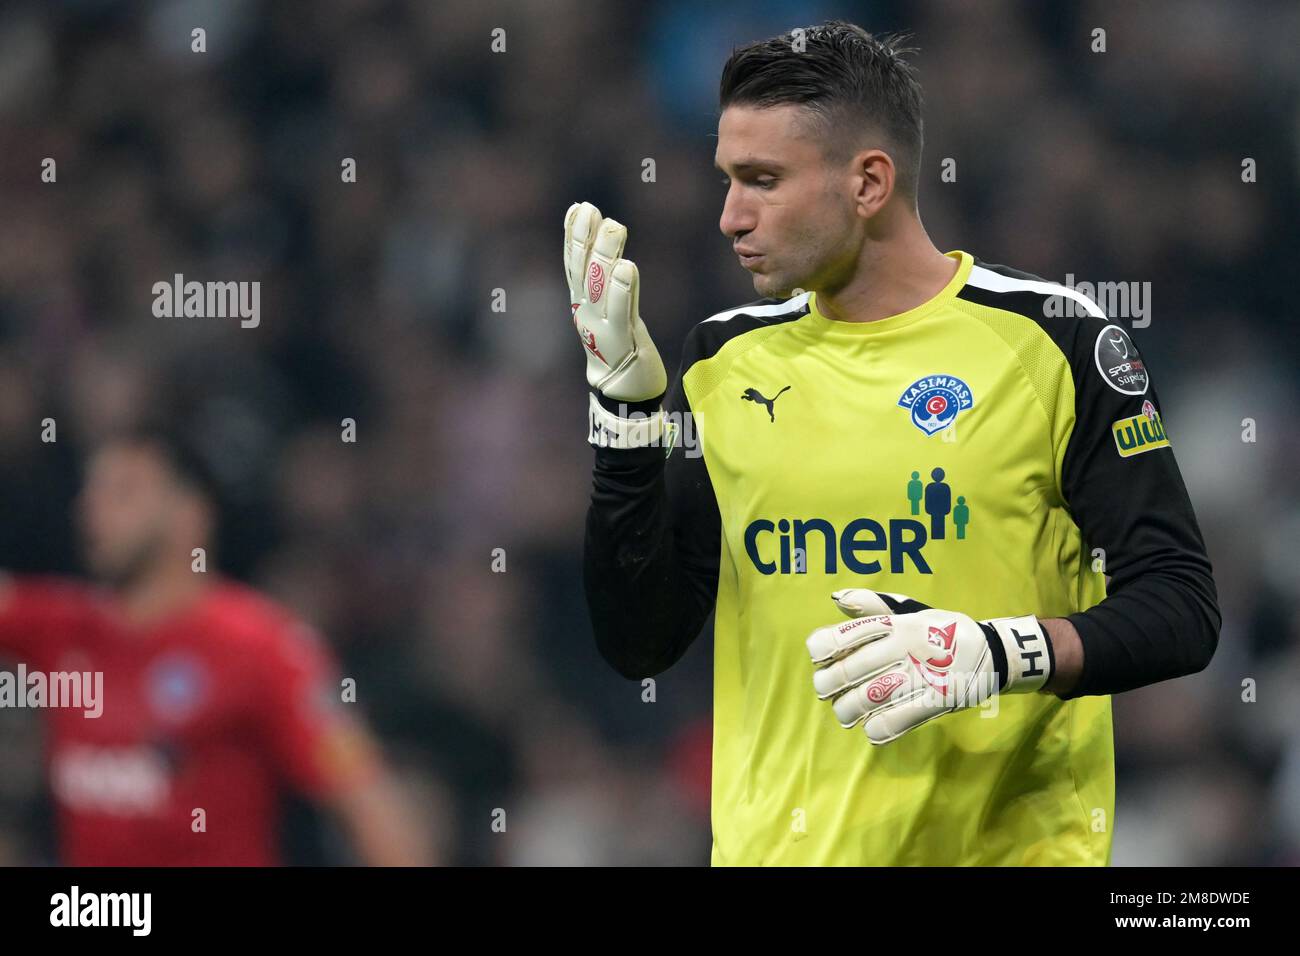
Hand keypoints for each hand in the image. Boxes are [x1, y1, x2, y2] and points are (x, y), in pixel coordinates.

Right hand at [563, 202, 665, 402]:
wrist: (623, 393)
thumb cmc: (620, 346)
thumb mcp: (610, 309)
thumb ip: (606, 279)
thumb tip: (604, 242)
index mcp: (582, 303)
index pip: (574, 264)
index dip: (573, 235)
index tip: (577, 207)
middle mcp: (587, 312)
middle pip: (582, 270)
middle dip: (583, 238)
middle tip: (589, 208)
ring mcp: (601, 327)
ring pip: (601, 285)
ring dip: (605, 254)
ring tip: (613, 226)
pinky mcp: (622, 342)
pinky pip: (621, 312)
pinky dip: (623, 289)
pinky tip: (627, 266)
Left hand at [805, 589, 1053, 744]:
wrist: (992, 652)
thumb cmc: (941, 631)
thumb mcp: (911, 611)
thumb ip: (873, 606)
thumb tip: (836, 598)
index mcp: (896, 624)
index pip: (847, 634)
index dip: (823, 647)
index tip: (819, 657)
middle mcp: (906, 647)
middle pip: (851, 670)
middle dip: (828, 684)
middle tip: (825, 691)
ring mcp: (923, 675)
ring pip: (869, 698)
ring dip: (848, 710)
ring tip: (845, 713)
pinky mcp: (939, 700)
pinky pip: (899, 719)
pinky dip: (878, 728)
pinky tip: (871, 728)